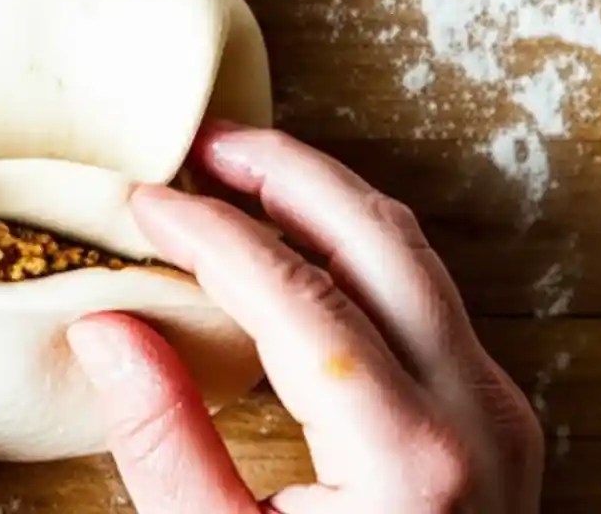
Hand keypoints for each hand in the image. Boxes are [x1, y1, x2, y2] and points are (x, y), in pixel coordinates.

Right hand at [67, 121, 542, 512]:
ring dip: (321, 198)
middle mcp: (470, 412)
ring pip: (409, 252)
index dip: (209, 233)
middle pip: (376, 238)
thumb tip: (108, 327)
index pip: (294, 294)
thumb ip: (164, 441)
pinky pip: (420, 291)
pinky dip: (351, 247)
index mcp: (406, 456)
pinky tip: (293, 244)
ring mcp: (492, 407)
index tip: (145, 199)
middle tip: (205, 143)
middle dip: (284, 171)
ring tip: (240, 173)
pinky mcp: (488, 411)